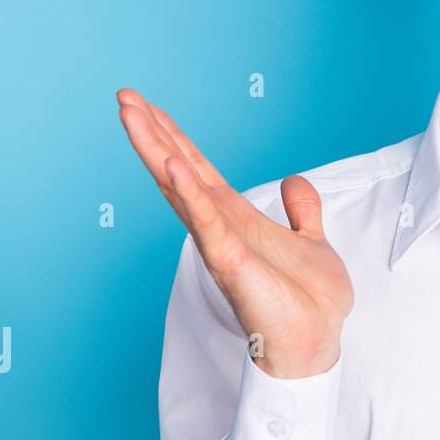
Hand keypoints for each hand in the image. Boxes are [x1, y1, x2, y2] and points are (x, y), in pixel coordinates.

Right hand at [116, 89, 352, 377]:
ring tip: (132, 114)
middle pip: (179, 170)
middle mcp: (220, 228)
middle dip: (152, 134)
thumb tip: (292, 181)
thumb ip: (301, 211)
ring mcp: (220, 244)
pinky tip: (172, 164)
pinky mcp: (230, 263)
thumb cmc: (308, 303)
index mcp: (236, 219)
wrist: (316, 344)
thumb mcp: (311, 242)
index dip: (175, 136)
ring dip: (157, 151)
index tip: (148, 105)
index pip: (199, 169)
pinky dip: (189, 193)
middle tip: (123, 96)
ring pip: (181, 189)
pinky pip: (207, 222)